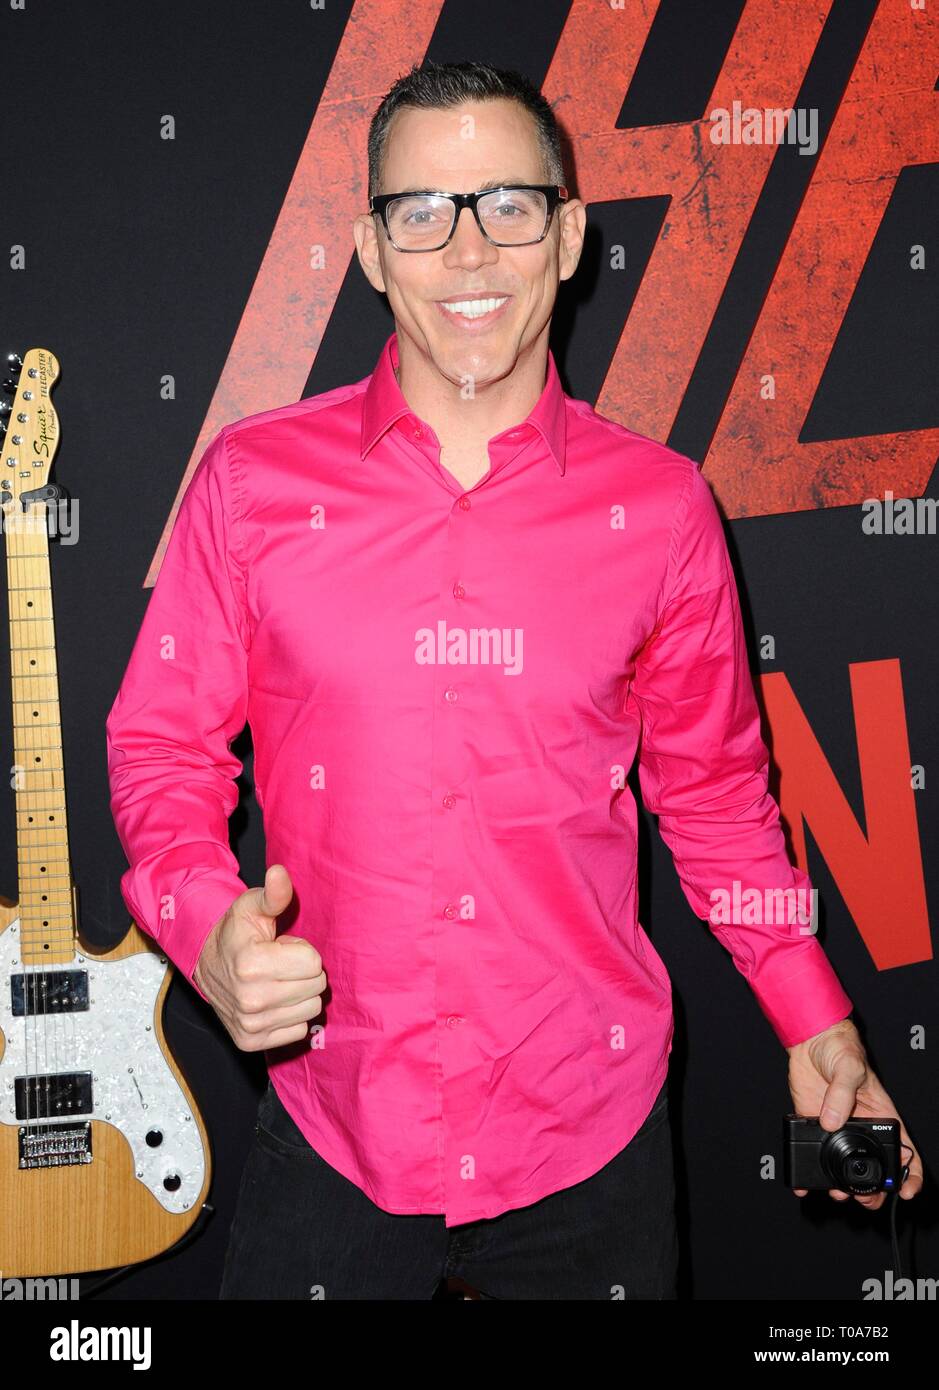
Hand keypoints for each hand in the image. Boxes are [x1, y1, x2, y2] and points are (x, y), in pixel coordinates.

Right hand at [193, 863, 327, 1050]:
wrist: (205, 963)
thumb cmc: (236, 933)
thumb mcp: (252, 906)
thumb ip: (274, 893)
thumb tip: (280, 873)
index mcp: (252, 964)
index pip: (314, 964)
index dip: (301, 951)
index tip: (281, 948)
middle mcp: (251, 999)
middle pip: (316, 987)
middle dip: (303, 972)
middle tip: (279, 965)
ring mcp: (250, 1024)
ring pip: (311, 1010)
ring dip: (299, 994)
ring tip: (275, 981)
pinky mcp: (251, 1042)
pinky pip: (298, 1031)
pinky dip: (290, 1016)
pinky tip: (273, 1001)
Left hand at [786, 1016, 921, 1208]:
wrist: (810, 1040)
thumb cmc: (840, 1048)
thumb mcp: (850, 1067)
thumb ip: (842, 1094)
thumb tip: (831, 1122)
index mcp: (881, 1115)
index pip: (904, 1151)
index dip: (910, 1174)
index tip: (906, 1191)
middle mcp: (860, 1128)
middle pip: (874, 1169)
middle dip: (873, 1191)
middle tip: (864, 1199)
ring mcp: (835, 1129)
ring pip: (843, 1168)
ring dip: (841, 1187)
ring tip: (836, 1193)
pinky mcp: (812, 1126)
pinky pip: (811, 1154)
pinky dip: (807, 1172)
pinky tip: (804, 1184)